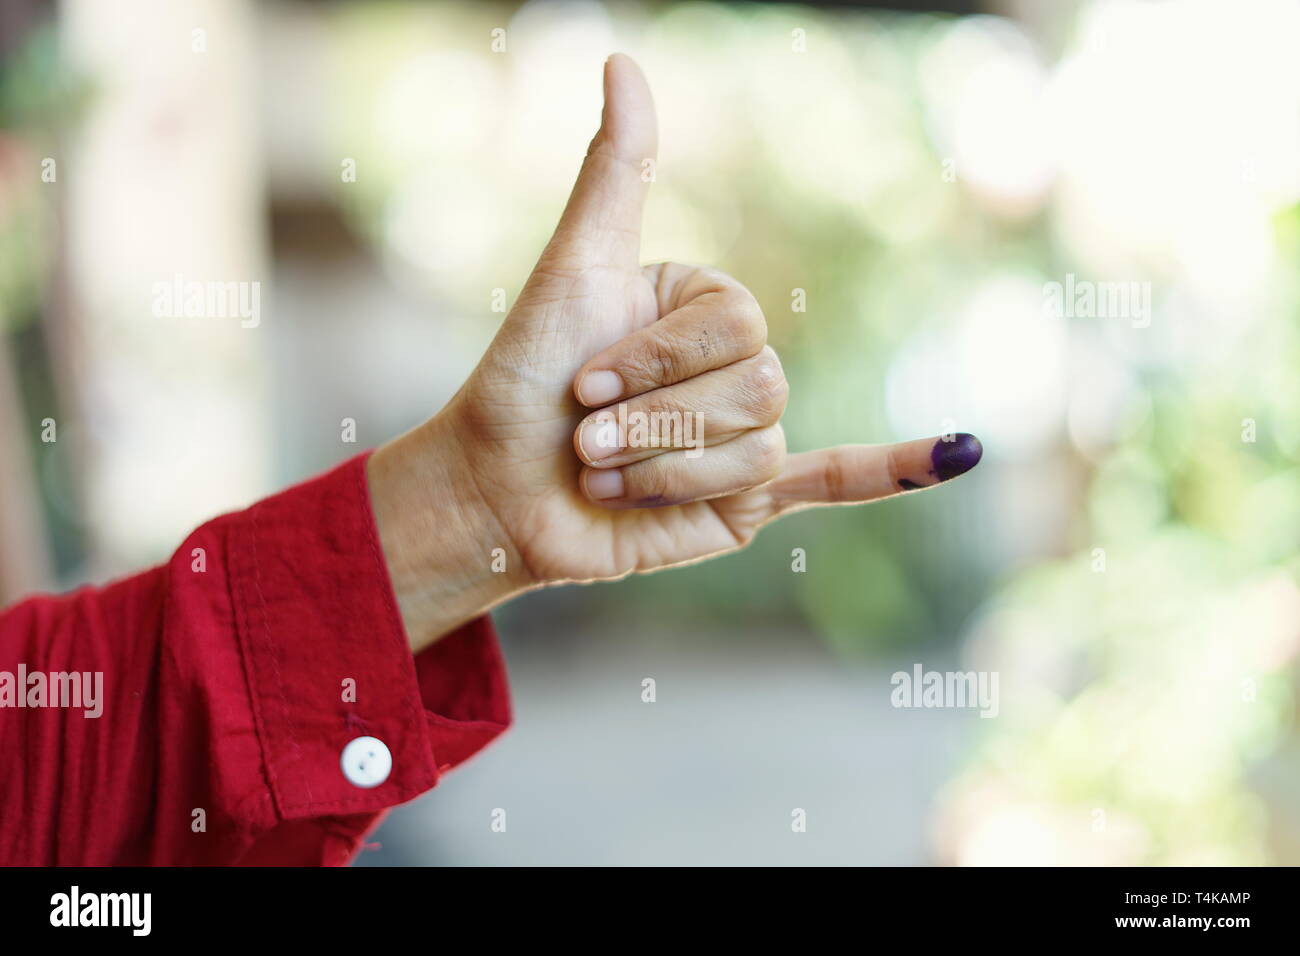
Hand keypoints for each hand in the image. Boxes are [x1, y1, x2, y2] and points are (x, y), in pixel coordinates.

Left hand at [368, 55, 981, 651]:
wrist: (494, 494)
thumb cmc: (522, 382)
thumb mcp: (573, 271)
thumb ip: (616, 175)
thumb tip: (624, 61)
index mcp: (707, 310)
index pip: (739, 328)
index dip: (659, 362)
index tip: (582, 382)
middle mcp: (733, 369)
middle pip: (760, 389)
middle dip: (658, 422)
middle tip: (586, 441)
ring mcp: (744, 438)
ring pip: (758, 448)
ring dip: (665, 469)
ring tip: (601, 477)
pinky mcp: (745, 502)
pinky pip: (831, 482)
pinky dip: (895, 471)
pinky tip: (957, 452)